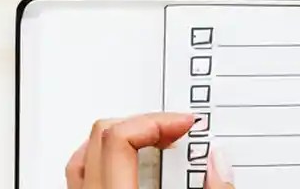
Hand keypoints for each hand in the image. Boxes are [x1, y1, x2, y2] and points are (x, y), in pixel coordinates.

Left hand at [65, 113, 234, 188]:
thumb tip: (218, 164)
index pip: (119, 140)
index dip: (156, 122)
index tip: (185, 124)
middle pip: (100, 138)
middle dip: (143, 124)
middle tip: (176, 131)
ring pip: (83, 157)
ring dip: (119, 139)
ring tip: (154, 143)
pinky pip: (81, 177)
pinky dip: (104, 161)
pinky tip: (132, 169)